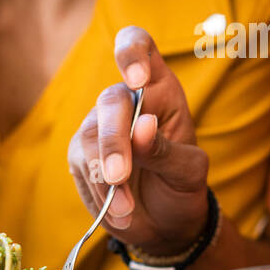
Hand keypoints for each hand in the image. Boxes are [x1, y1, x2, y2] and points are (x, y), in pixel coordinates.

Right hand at [68, 26, 209, 253]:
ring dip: (105, 176)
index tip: (137, 79)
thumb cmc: (181, 184)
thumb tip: (142, 127)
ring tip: (126, 207)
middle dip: (114, 141)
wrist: (164, 222)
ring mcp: (99, 125)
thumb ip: (167, 151)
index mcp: (159, 89)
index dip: (132, 52)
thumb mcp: (188, 172)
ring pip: (89, 137)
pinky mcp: (81, 154)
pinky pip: (81, 165)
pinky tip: (118, 210)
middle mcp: (126, 100)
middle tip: (120, 176)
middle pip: (110, 102)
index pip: (139, 47)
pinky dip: (98, 191)